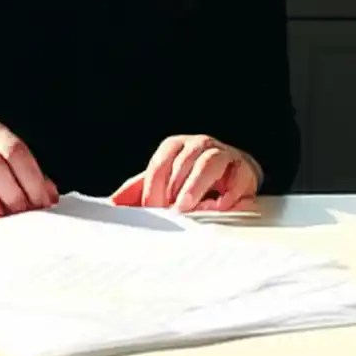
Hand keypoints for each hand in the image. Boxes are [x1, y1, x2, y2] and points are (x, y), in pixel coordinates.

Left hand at [111, 135, 259, 211]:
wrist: (230, 175)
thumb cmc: (190, 179)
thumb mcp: (162, 183)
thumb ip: (137, 191)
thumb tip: (112, 203)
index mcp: (174, 147)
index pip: (160, 164)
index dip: (154, 187)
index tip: (152, 208)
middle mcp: (198, 144)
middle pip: (184, 162)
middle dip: (174, 188)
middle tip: (169, 211)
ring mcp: (222, 153)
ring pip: (208, 162)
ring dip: (196, 186)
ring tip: (187, 207)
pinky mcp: (244, 168)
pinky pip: (237, 177)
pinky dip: (228, 193)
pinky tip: (219, 207)